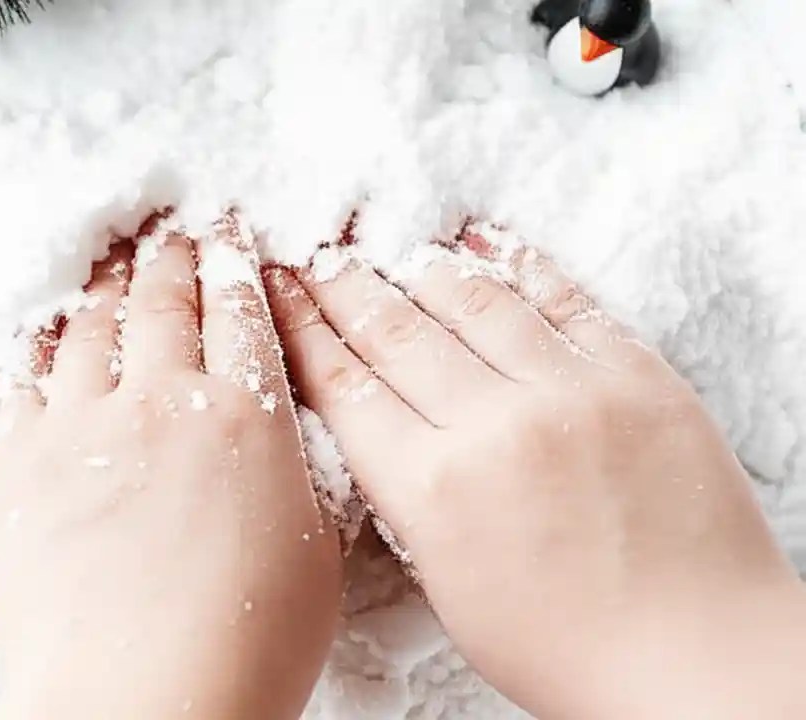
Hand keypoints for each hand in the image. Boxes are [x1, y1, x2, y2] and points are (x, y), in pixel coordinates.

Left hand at [0, 217, 341, 719]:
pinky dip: (37, 343)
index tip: (229, 239)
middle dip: (172, 257)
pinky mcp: (14, 464)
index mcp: (247, 420)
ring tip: (113, 261)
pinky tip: (44, 329)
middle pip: (164, 301)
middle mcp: (161, 404)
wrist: (135, 712)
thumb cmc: (242, 655)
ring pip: (90, 325)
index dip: (235, 265)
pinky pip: (20, 377)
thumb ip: (301, 473)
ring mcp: (79, 428)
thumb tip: (282, 432)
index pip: (241, 313)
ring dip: (106, 284)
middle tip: (174, 231)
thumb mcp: (316, 556)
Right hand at [262, 233, 805, 718]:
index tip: (277, 294)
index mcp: (431, 489)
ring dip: (417, 269)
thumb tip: (380, 423)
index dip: (302, 328)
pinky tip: (482, 240)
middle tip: (315, 257)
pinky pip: (564, 299)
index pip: (344, 383)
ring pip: (471, 301)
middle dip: (343, 287)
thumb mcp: (445, 585)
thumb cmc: (567, 649)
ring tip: (386, 248)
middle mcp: (494, 425)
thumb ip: (404, 497)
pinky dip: (516, 263)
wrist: (696, 657)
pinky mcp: (637, 376)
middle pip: (394, 331)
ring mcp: (571, 392)